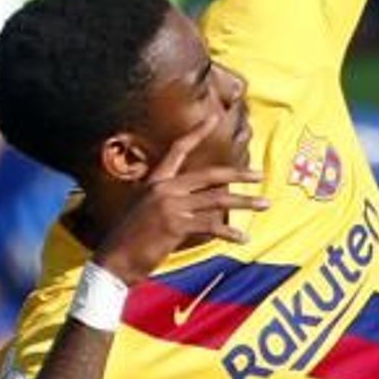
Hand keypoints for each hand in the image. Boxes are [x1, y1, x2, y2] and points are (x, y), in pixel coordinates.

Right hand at [93, 109, 265, 283]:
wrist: (113, 261)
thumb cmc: (129, 241)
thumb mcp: (146, 213)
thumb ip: (170, 204)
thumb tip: (199, 207)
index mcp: (155, 182)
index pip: (178, 149)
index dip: (196, 132)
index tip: (213, 117)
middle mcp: (163, 188)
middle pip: (210, 174)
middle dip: (238, 173)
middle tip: (260, 174)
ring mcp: (169, 205)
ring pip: (217, 199)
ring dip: (244, 202)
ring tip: (265, 204)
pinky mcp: (175, 224)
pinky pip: (211, 225)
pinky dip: (229, 232)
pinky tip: (243, 239)